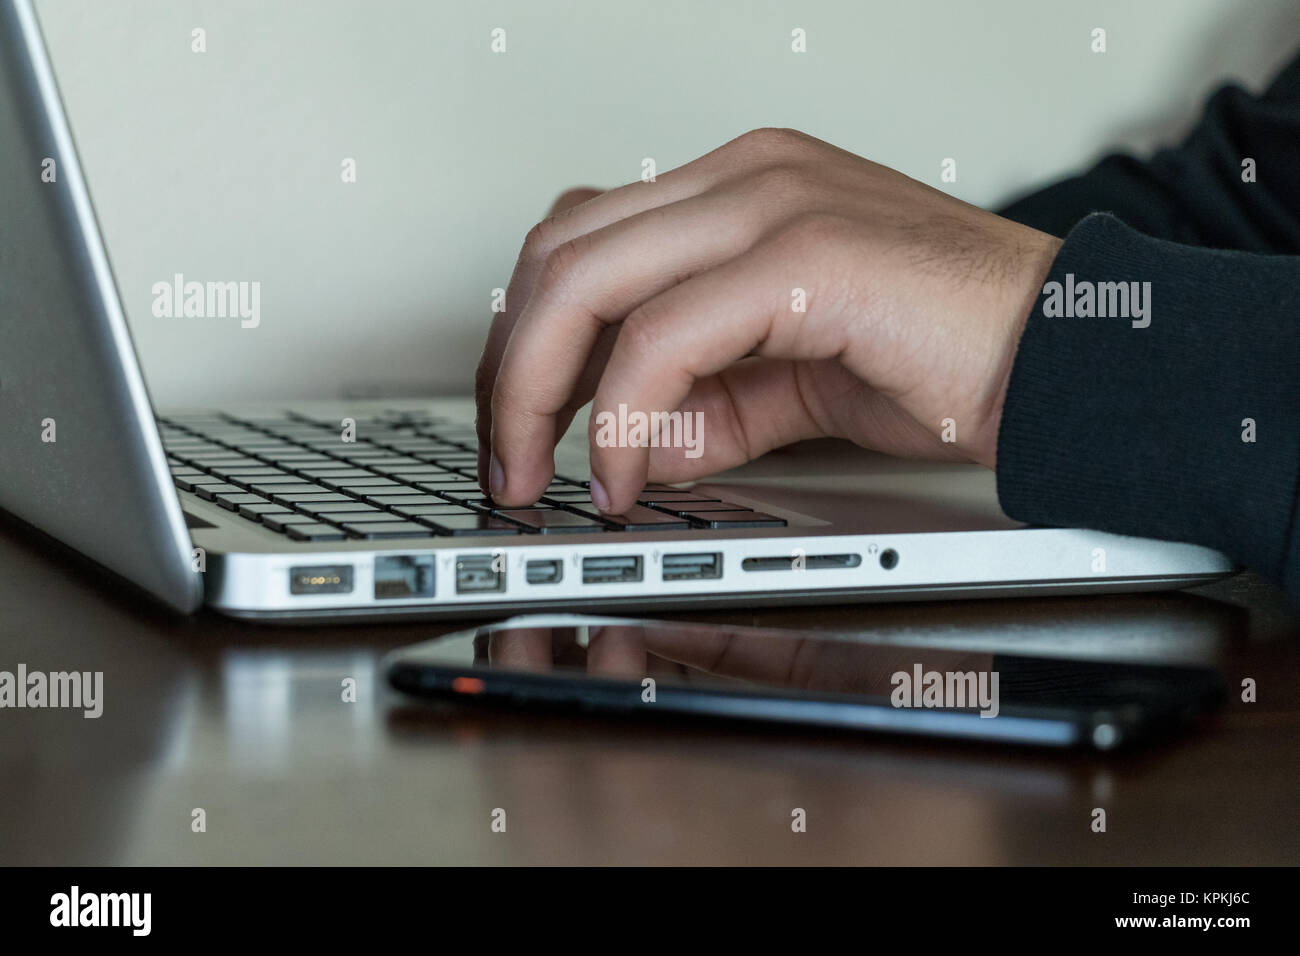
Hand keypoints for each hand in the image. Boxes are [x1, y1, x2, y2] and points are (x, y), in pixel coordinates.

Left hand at [474, 128, 1061, 513]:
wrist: (1068, 364)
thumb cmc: (950, 359)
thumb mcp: (794, 388)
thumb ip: (710, 405)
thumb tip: (635, 445)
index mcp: (739, 190)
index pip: (582, 243)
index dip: (528, 339)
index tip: (516, 425)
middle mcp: (745, 178)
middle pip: (561, 251)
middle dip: (511, 368)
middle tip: (507, 460)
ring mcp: (774, 202)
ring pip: (587, 278)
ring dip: (541, 389)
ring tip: (543, 473)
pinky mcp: (805, 255)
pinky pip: (664, 333)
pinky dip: (625, 412)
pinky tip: (627, 472)